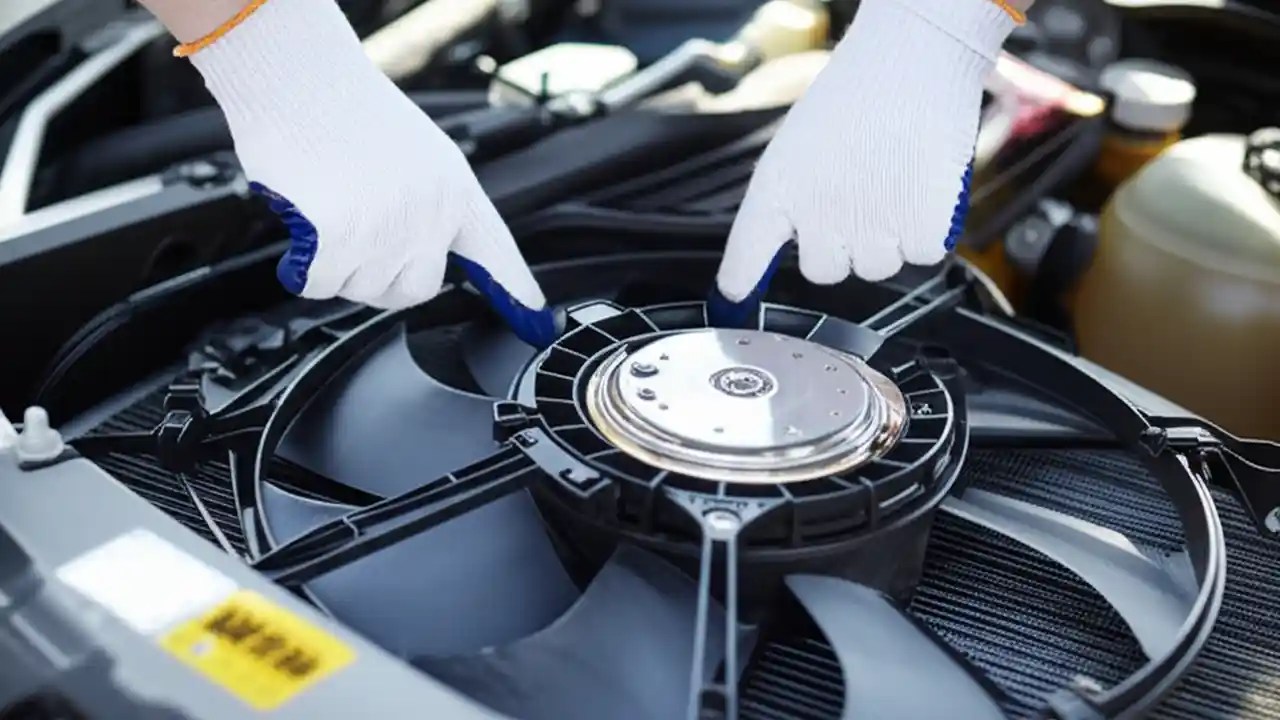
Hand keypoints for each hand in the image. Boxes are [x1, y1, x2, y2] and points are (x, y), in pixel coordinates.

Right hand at [187, 0, 545, 318]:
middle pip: (417, 289)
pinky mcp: (343, 240)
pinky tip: (304, 223)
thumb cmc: (342, 106)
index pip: (496, 252)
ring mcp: (390, 230)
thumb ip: (429, 204)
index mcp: (455, 189)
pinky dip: (303, 266)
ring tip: (328, 210)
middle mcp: (432, 214)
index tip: (535, 319)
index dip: (516, 290)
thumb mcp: (416, 154)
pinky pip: (320, 285)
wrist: (298, 77)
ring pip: (362, 289)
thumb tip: (421, 252)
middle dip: (384, 280)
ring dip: (338, 265)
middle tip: (356, 240)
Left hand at [714, 0, 1016, 302]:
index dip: (740, 279)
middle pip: (825, 272)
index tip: (734, 295)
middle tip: (860, 198)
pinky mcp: (919, 232)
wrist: (912, 64)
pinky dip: (928, 231)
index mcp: (778, 192)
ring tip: (894, 184)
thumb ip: (784, 202)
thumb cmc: (858, 97)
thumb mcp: (797, 148)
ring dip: (889, 239)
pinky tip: (921, 190)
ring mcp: (869, 231)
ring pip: (877, 267)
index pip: (747, 252)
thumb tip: (783, 244)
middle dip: (843, 246)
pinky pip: (922, 255)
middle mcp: (817, 220)